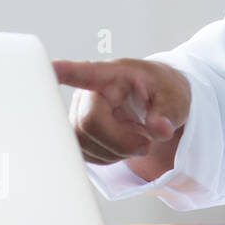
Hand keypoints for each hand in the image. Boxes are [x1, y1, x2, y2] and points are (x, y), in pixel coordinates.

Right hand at [53, 58, 190, 165]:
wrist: (160, 99)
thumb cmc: (164, 90)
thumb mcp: (176, 98)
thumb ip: (168, 113)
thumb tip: (160, 129)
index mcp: (113, 75)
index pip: (83, 72)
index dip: (63, 72)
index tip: (48, 67)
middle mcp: (88, 92)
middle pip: (88, 124)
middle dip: (119, 141)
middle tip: (145, 142)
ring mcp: (79, 113)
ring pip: (83, 144)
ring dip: (115, 151)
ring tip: (136, 139)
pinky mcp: (78, 133)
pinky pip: (85, 154)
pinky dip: (108, 157)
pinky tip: (122, 146)